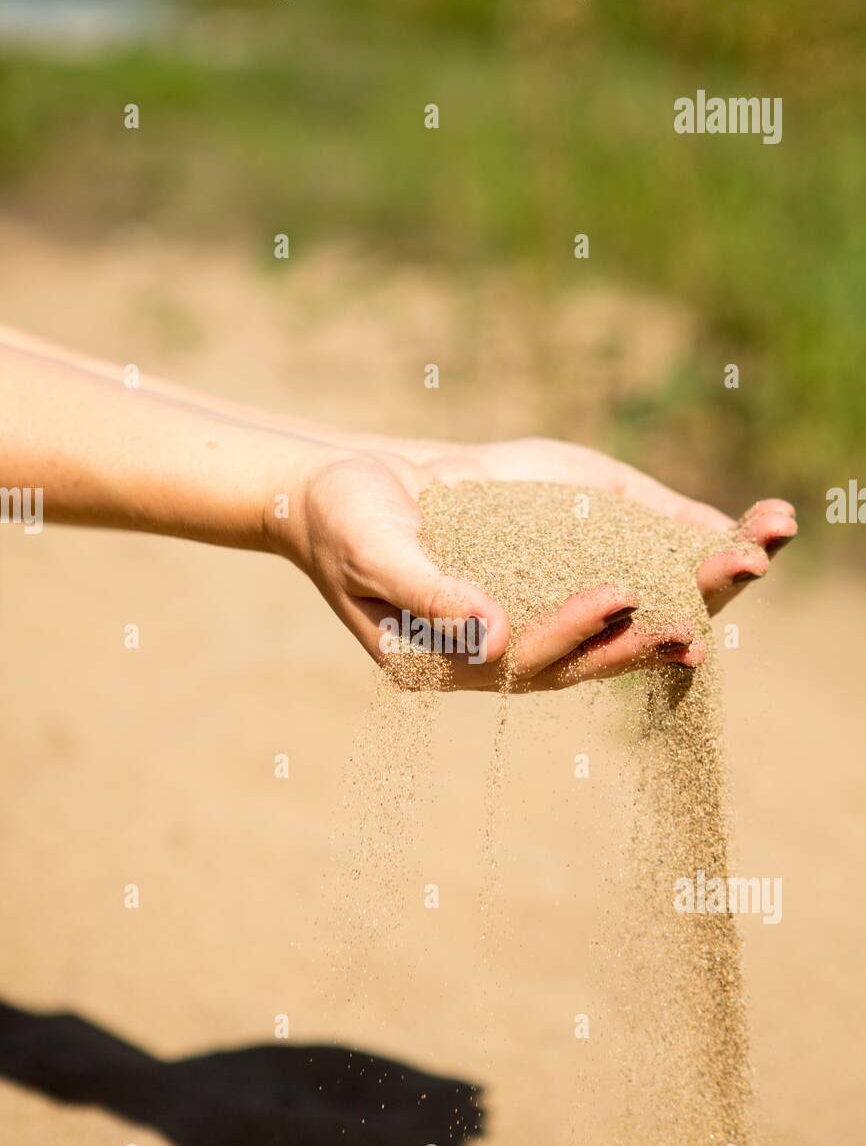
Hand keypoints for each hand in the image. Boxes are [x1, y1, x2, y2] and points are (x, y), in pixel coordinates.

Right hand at [266, 436, 796, 690]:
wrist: (358, 483)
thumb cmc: (347, 521)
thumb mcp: (372, 551)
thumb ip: (429, 595)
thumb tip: (492, 635)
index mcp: (467, 661)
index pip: (531, 662)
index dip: (574, 630)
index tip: (617, 594)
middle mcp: (522, 640)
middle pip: (603, 647)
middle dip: (663, 620)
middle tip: (718, 593)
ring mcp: (551, 597)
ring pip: (637, 605)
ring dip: (700, 584)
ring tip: (759, 552)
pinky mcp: (570, 553)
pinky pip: (637, 556)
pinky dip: (690, 542)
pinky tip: (748, 526)